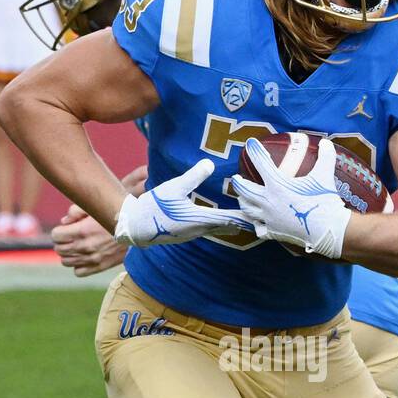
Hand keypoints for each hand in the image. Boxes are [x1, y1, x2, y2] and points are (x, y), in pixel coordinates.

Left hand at [52, 204, 126, 275]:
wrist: (136, 229)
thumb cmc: (114, 215)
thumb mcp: (95, 207)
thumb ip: (75, 211)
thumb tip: (63, 222)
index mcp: (82, 231)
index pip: (56, 236)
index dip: (59, 231)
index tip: (66, 229)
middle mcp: (85, 247)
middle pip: (59, 249)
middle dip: (61, 242)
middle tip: (70, 237)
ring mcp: (92, 259)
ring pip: (65, 262)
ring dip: (68, 254)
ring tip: (76, 247)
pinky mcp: (99, 267)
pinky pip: (78, 272)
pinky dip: (78, 266)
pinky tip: (84, 257)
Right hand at [115, 159, 251, 246]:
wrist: (137, 226)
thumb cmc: (154, 206)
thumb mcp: (173, 187)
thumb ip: (193, 176)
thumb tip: (210, 163)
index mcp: (199, 219)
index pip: (229, 219)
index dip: (246, 217)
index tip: (260, 214)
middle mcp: (200, 230)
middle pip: (229, 226)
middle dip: (244, 221)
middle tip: (260, 214)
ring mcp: (195, 234)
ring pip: (221, 229)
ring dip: (233, 223)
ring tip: (248, 216)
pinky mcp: (189, 234)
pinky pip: (212, 229)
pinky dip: (222, 224)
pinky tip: (226, 220)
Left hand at [230, 136, 351, 258]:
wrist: (327, 230)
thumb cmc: (324, 201)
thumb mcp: (325, 175)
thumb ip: (325, 157)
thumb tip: (326, 142)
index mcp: (277, 184)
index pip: (261, 163)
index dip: (255, 151)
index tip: (250, 143)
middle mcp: (268, 201)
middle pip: (245, 190)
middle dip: (239, 183)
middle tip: (236, 178)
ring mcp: (269, 218)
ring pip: (248, 209)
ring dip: (243, 202)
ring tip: (241, 198)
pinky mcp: (274, 233)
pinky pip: (259, 229)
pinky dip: (256, 224)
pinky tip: (256, 223)